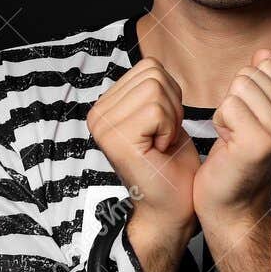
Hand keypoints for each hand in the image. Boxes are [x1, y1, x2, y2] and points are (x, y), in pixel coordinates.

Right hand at [86, 57, 199, 245]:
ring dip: (172, 117)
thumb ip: (150, 89)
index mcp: (106, 104)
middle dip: (173, 104)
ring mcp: (103, 126)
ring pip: (156, 88)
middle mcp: (97, 113)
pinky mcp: (115, 139)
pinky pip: (157, 110)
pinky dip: (169, 129)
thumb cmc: (171, 163)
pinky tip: (159, 150)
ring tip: (162, 142)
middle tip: (165, 136)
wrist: (172, 206)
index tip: (164, 126)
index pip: (150, 67)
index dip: (171, 95)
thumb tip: (153, 66)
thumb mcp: (161, 116)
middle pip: (153, 73)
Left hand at [193, 48, 270, 238]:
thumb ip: (266, 80)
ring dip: (227, 114)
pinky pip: (227, 106)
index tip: (253, 121)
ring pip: (237, 89)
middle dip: (237, 102)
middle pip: (250, 76)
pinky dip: (221, 125)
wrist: (233, 202)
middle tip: (242, 132)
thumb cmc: (243, 158)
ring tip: (237, 139)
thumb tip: (265, 53)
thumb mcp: (262, 113)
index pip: (265, 66)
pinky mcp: (259, 143)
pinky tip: (230, 146)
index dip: (249, 92)